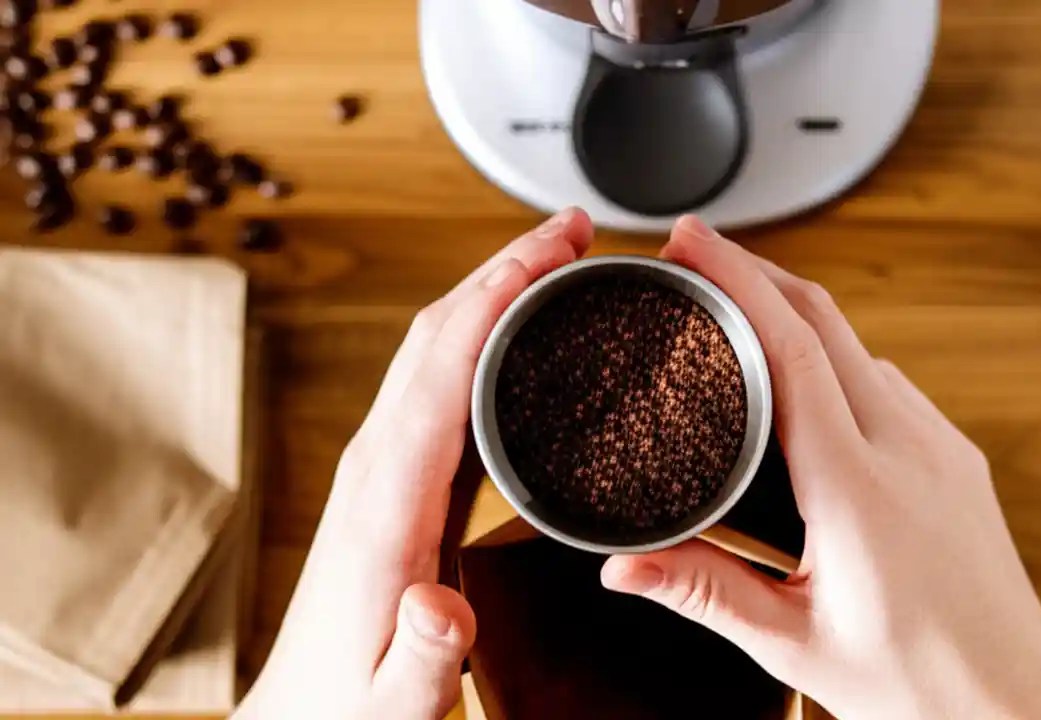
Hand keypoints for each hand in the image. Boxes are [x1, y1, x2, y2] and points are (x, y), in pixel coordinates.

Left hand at [235, 209, 593, 719]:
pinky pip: (441, 377)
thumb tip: (445, 607)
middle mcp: (378, 464)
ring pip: (438, 344)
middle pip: (439, 332)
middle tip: (574, 229)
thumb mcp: (391, 700)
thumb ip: (423, 654)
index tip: (550, 250)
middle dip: (504, 267)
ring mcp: (384, 462)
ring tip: (558, 257)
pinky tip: (520, 329)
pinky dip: (482, 331)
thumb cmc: (351, 704)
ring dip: (494, 288)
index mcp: (386, 503)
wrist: (305, 714)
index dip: (496, 296)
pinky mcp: (396, 474)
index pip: (440, 370)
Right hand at [601, 217, 1040, 719]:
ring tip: (733, 308)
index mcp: (856, 488)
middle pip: (824, 318)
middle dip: (755, 269)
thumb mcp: (792, 642)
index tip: (692, 243)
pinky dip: (832, 354)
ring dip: (794, 311)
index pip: (789, 350)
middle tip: (693, 251)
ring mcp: (938, 444)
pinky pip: (884, 378)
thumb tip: (622, 565)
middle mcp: (906, 447)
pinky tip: (801, 373)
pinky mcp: (953, 452)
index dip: (737, 281)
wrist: (1016, 697)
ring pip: (856, 344)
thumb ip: (703, 592)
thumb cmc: (915, 680)